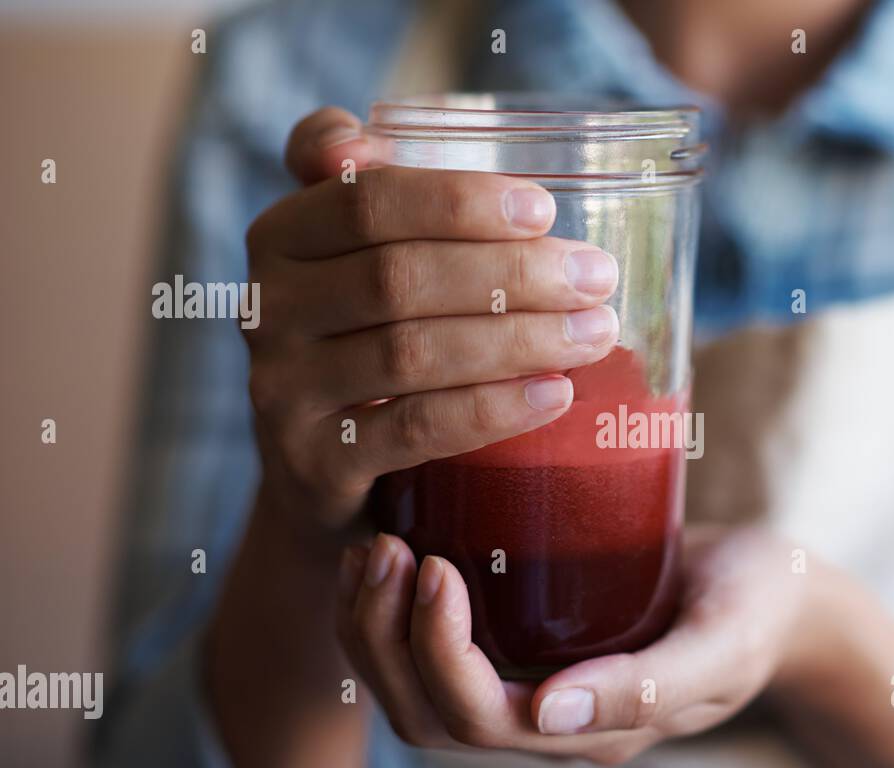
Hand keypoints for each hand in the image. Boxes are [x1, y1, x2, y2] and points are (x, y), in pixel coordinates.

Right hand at [243, 107, 620, 535]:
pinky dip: (493, 409)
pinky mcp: (317, 466)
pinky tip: (555, 394)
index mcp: (281, 238)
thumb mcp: (355, 254)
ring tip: (596, 333)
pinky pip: (416, 430)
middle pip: (398, 278)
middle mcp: (269, 312)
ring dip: (518, 340)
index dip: (457, 202)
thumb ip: (365, 187)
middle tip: (596, 278)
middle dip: (511, 274)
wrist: (320, 472)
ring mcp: (284, 395)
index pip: (366, 203)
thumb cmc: (361, 337)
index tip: (544, 211)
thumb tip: (362, 140)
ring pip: (412, 354)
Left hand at [336, 526, 824, 764]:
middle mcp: (548, 719)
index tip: (435, 564)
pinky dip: (398, 605)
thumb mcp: (722, 642)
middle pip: (427, 714)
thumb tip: (547, 715)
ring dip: (378, 624)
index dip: (436, 650)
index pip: (477, 718)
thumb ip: (649, 685)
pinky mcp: (527, 641)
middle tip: (381, 547)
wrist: (777, 590)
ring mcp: (533, 682)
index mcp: (590, 732)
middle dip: (386, 637)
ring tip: (373, 544)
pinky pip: (437, 645)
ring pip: (418, 688)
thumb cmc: (758, 608)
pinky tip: (398, 539)